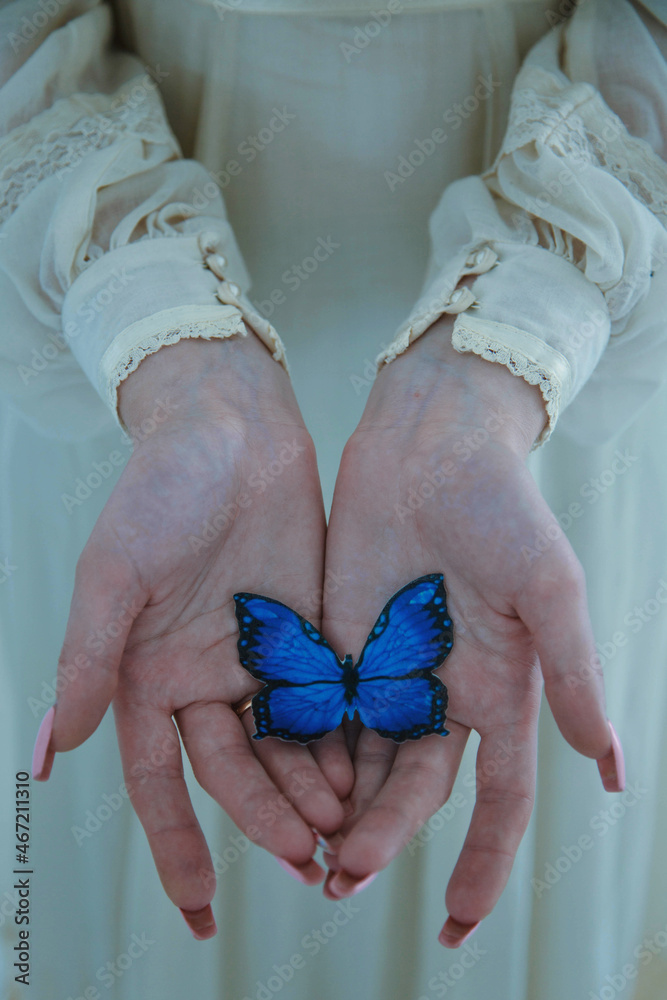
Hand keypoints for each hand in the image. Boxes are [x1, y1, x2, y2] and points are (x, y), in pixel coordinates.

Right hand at [33, 330, 352, 938]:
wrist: (231, 430)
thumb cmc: (160, 492)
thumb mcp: (115, 574)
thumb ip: (89, 661)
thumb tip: (52, 753)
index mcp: (148, 675)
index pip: (160, 782)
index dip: (176, 847)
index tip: (198, 910)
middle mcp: (203, 677)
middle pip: (234, 773)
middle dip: (267, 821)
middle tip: (309, 862)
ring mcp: (259, 657)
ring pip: (285, 746)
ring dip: (309, 791)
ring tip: (344, 832)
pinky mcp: (307, 632)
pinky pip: (326, 701)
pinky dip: (340, 740)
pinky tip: (365, 772)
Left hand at [320, 314, 623, 943]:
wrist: (431, 442)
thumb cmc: (502, 507)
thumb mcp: (546, 586)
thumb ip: (572, 672)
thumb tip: (611, 769)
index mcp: (499, 691)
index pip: (497, 799)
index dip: (482, 861)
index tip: (456, 921)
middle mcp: (440, 693)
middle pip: (412, 790)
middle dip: (382, 839)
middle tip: (342, 881)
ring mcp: (384, 670)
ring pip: (358, 761)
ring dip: (336, 811)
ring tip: (307, 855)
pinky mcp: (335, 641)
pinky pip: (316, 709)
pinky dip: (300, 751)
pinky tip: (274, 786)